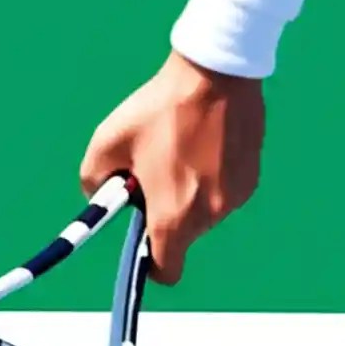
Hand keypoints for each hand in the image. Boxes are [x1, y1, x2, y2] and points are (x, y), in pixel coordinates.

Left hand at [80, 52, 264, 284]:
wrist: (214, 75)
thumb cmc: (159, 109)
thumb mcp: (106, 142)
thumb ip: (93, 181)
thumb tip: (101, 196)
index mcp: (173, 216)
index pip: (166, 270)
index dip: (150, 260)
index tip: (141, 235)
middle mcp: (210, 215)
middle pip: (182, 234)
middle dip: (165, 213)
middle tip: (151, 172)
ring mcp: (235, 197)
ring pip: (203, 211)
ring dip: (188, 192)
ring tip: (177, 149)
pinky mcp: (251, 177)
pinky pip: (223, 190)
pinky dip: (210, 177)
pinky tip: (201, 142)